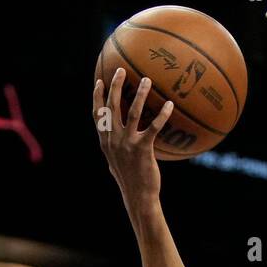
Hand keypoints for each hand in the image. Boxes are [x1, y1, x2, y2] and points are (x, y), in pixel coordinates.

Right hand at [92, 69, 173, 212]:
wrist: (138, 197)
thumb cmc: (130, 181)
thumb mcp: (116, 163)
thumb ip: (114, 148)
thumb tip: (116, 141)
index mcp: (105, 141)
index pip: (97, 114)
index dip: (97, 96)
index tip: (100, 81)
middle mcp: (113, 139)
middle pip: (112, 106)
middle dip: (115, 85)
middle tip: (121, 70)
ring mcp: (127, 143)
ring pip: (132, 112)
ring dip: (139, 93)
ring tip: (146, 80)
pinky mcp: (142, 149)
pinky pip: (153, 127)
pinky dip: (162, 115)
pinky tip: (169, 105)